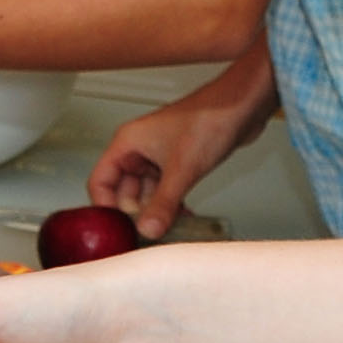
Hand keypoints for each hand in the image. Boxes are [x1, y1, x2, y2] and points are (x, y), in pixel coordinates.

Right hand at [87, 47, 276, 239]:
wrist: (241, 106)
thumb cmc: (209, 118)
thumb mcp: (182, 168)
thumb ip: (163, 203)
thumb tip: (148, 229)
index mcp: (128, 143)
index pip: (100, 181)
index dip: (106, 207)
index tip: (118, 229)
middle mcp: (139, 149)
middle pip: (123, 191)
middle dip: (135, 215)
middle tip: (147, 235)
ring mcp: (159, 156)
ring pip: (147, 193)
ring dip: (156, 212)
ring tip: (167, 231)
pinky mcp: (177, 162)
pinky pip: (166, 190)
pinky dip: (171, 205)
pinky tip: (182, 218)